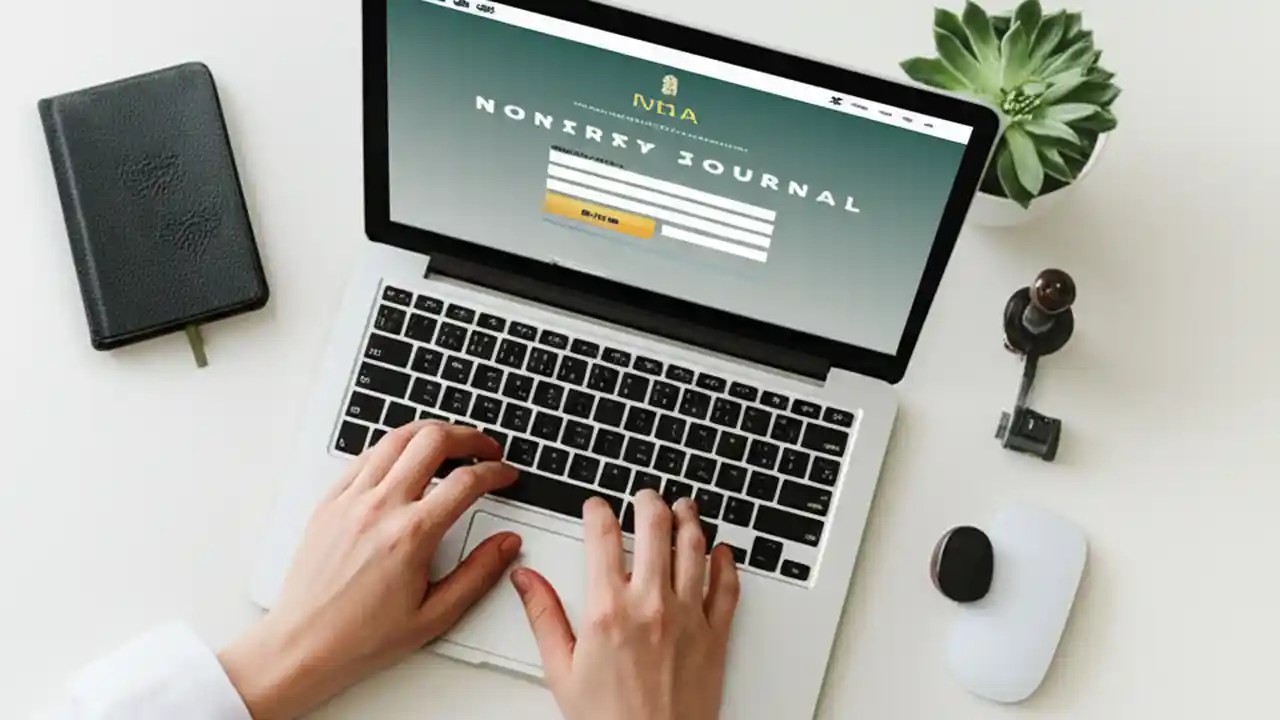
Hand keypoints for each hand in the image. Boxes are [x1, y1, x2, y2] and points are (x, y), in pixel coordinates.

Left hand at [219, 421, 520, 718]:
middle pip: (433, 441)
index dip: (495, 471)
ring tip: (450, 442)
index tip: (505, 475)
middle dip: (469, 437)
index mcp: (410, 536)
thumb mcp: (435, 616)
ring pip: (397, 437)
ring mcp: (350, 501)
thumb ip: (478, 574)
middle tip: (485, 448)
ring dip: (431, 432)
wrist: (303, 646)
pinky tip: (406, 458)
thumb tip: (507, 544)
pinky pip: (366, 456)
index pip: (466, 481)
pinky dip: (393, 447)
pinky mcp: (330, 502)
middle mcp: (379, 509)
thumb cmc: (362, 638)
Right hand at [512, 491, 740, 719]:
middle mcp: (651, 605)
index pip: (603, 537)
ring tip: (683, 507)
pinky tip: (721, 551)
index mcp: (608, 610)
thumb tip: (526, 580)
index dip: (598, 511)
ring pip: (694, 547)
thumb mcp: (561, 670)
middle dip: (648, 501)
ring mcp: (688, 617)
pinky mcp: (716, 634)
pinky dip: (726, 562)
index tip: (596, 507)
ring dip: (689, 519)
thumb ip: (543, 616)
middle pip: (655, 527)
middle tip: (645, 495)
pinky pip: (727, 586)